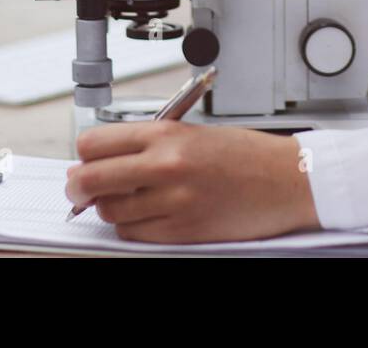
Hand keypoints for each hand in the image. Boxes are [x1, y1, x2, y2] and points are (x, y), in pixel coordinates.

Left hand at [65, 120, 321, 243]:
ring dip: (110, 207)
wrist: (288, 180)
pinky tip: (148, 214)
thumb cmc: (248, 155)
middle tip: (81, 188)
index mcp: (168, 134)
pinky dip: (133, 226)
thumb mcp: (195, 133)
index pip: (95, 144)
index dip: (84, 154)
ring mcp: (172, 201)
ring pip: (110, 211)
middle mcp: (165, 166)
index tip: (86, 160)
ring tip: (128, 199)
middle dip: (80, 187)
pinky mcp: (181, 230)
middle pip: (92, 179)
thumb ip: (150, 144)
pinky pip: (134, 234)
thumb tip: (103, 160)